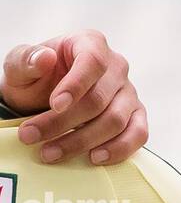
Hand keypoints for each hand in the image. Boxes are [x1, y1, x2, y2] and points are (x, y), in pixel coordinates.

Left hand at [0, 31, 148, 164]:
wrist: (46, 97)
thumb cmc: (36, 78)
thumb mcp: (20, 65)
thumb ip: (26, 59)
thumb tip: (45, 59)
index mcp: (90, 43)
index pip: (92, 62)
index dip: (75, 85)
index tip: (55, 105)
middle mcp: (117, 66)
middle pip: (98, 99)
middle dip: (63, 122)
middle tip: (31, 137)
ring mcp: (129, 93)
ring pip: (115, 121)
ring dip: (82, 142)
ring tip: (51, 153)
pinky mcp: (136, 116)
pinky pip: (138, 134)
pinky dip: (118, 150)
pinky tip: (94, 158)